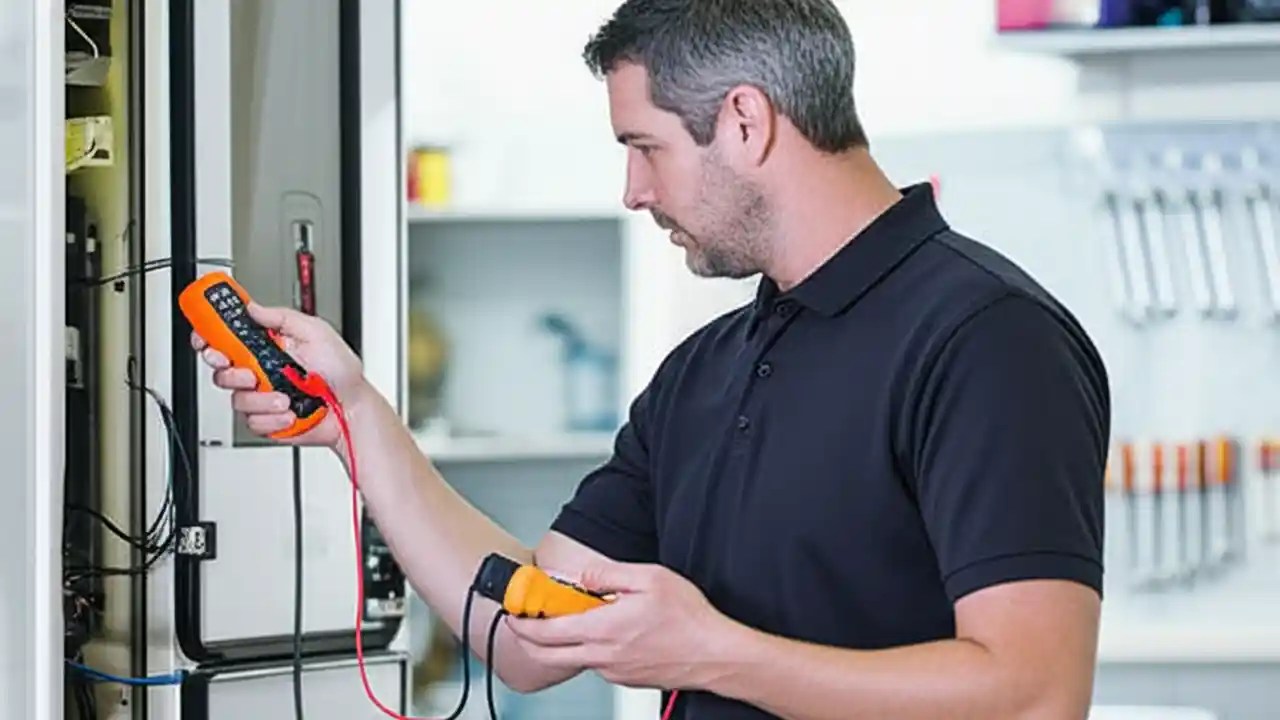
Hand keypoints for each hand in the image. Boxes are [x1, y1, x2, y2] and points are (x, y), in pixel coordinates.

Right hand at [191, 302, 368, 447]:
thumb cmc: (342, 372)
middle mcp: (261, 369)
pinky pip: (252, 422)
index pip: (227, 337)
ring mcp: (262, 396)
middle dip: (229, 372)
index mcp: (268, 346)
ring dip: (262, 399)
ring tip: (286, 397)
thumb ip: (282, 317)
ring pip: (236, 399)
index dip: (209, 335)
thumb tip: (253, 307)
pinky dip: (272, 419)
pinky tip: (291, 412)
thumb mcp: (316, 332)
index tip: (206, 337)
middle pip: (221, 369)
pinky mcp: (267, 420)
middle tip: (249, 374)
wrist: (352, 408)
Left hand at [505, 559, 735, 690]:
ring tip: (564, 620)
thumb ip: (608, 575)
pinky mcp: (624, 679)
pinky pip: (595, 664)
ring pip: (571, 659)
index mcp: (603, 629)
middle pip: (546, 654)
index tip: (514, 611)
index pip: (546, 631)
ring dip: (558, 643)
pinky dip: (585, 649)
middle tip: (521, 621)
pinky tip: (600, 632)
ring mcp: (612, 671)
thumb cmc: (688, 618)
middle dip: (526, 638)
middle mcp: (602, 655)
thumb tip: (581, 576)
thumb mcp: (649, 577)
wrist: (715, 654)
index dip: (522, 621)